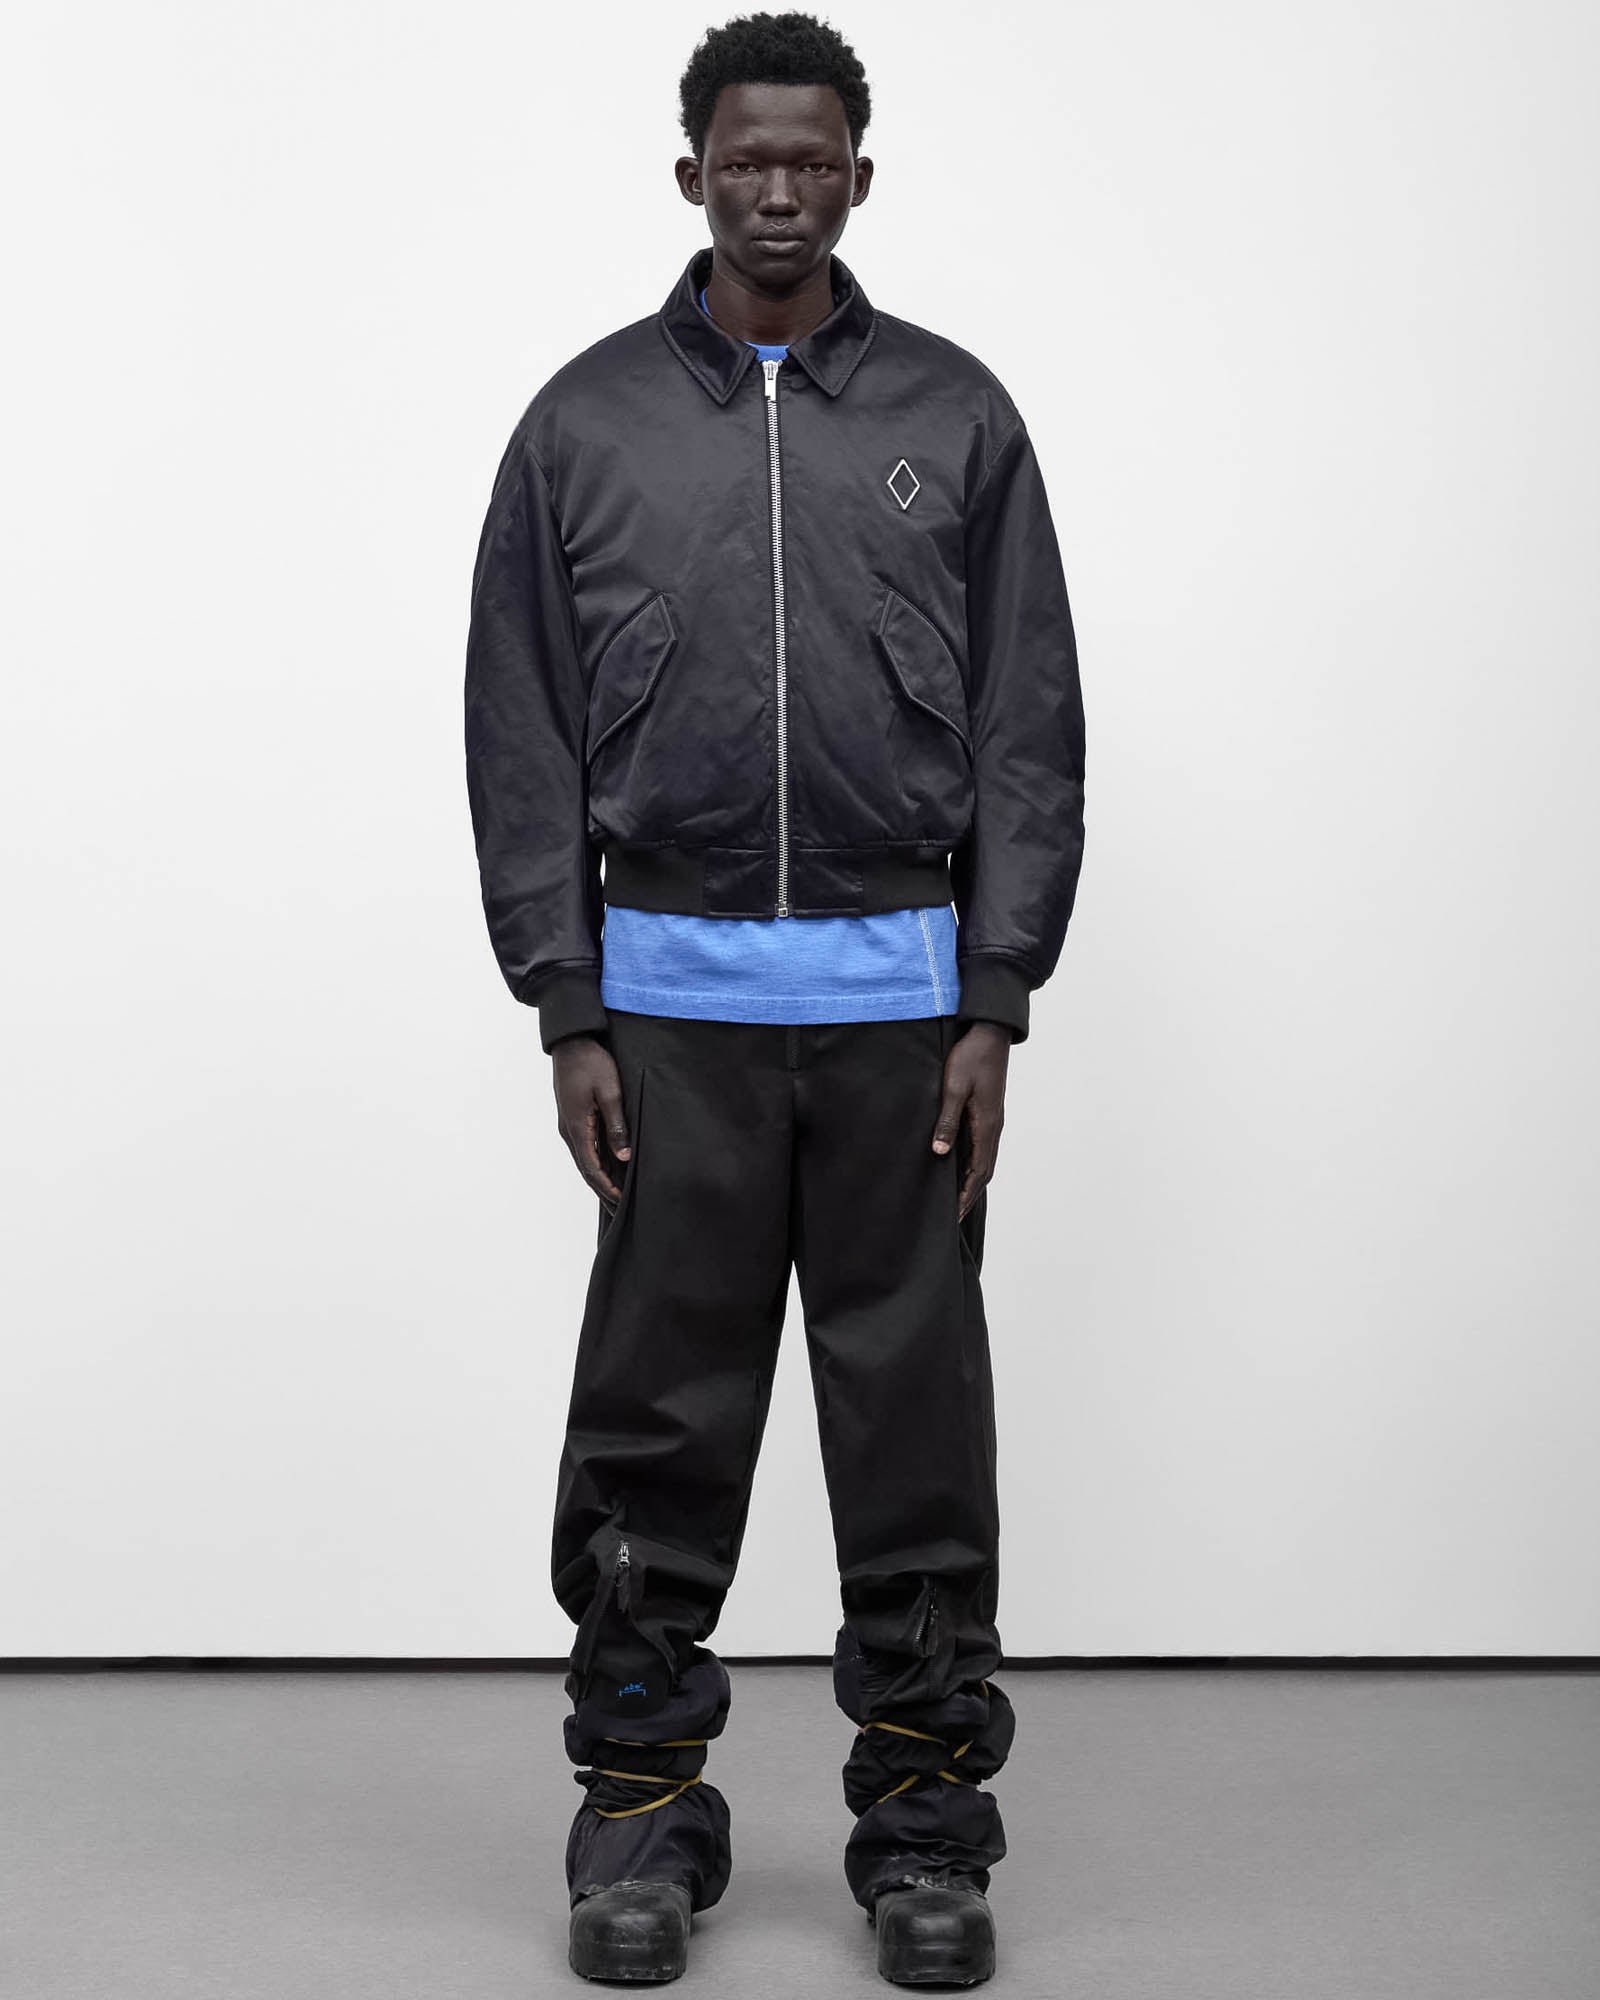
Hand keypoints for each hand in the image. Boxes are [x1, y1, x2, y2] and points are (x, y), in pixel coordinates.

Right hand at [552, 1035, 630, 1209]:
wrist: (572, 1041)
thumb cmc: (592, 1063)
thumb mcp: (609, 1092)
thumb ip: (616, 1125)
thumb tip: (623, 1156)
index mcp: (576, 1128)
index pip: (592, 1169)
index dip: (607, 1189)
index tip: (622, 1204)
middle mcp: (569, 1132)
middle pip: (587, 1171)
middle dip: (603, 1192)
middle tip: (620, 1212)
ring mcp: (569, 1126)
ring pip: (586, 1161)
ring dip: (601, 1180)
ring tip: (617, 1198)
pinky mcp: (574, 1119)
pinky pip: (586, 1149)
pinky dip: (598, 1164)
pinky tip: (611, 1171)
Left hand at [931, 1022, 1009, 1221]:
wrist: (990, 1033)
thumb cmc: (970, 1058)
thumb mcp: (954, 1088)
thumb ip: (947, 1121)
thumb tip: (940, 1153)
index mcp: (986, 1126)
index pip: (978, 1172)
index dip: (965, 1195)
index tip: (953, 1215)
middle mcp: (993, 1128)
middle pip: (984, 1172)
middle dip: (969, 1195)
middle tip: (954, 1217)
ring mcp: (992, 1121)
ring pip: (985, 1161)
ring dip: (972, 1182)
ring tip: (957, 1199)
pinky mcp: (988, 1113)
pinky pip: (982, 1147)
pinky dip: (973, 1165)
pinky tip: (960, 1166)